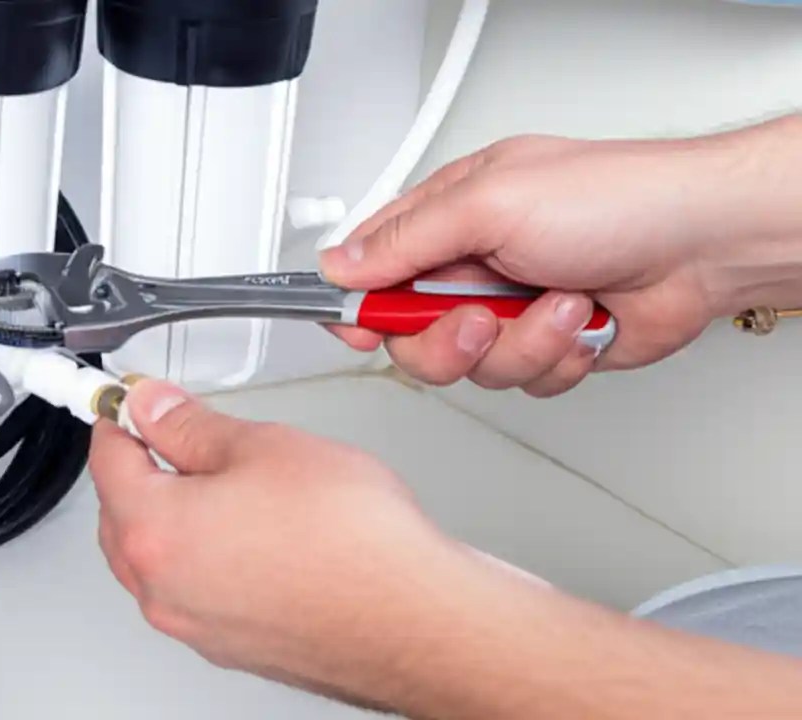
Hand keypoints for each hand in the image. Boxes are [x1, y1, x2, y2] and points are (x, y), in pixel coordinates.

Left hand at [89, 379, 484, 708]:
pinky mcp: (234, 646)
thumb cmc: (353, 543)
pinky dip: (208, 555)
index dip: (117, 417)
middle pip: (121, 515)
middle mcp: (163, 590)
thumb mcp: (264, 446)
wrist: (416, 620)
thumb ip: (192, 426)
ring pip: (160, 557)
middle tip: (172, 430)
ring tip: (228, 479)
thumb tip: (154, 409)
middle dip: (140, 468)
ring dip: (174, 515)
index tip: (124, 400)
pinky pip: (198, 589)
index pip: (106, 460)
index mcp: (154, 532)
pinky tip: (255, 530)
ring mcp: (197, 626)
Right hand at [321, 115, 801, 395]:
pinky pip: (522, 382)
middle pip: (410, 333)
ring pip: (470, 367)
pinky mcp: (547, 346)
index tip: (359, 326)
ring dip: (521, 344)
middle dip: (447, 339)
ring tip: (559, 304)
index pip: (370, 266)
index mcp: (448, 216)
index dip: (356, 304)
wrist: (702, 244)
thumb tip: (340, 264)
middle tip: (481, 318)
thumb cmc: (616, 199)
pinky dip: (556, 358)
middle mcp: (473, 265)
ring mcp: (510, 309)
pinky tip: (581, 321)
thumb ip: (404, 240)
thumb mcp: (489, 202)